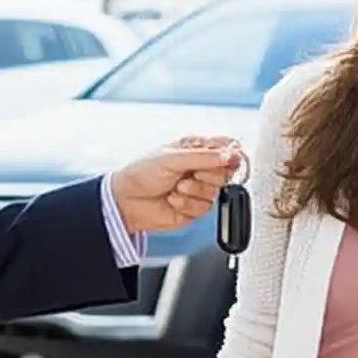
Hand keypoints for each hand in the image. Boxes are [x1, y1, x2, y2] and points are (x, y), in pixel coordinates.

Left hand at [110, 136, 242, 232]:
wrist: (126, 201)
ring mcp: (198, 189)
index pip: (227, 148)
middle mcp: (201, 168)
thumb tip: (230, 155)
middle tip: (190, 173)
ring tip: (175, 187)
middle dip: (207, 174)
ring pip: (215, 192)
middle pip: (226, 172)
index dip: (231, 154)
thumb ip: (204, 157)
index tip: (226, 158)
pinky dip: (186, 204)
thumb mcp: (172, 158)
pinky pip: (204, 208)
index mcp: (196, 149)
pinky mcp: (195, 209)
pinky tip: (172, 199)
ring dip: (193, 190)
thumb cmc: (142, 173)